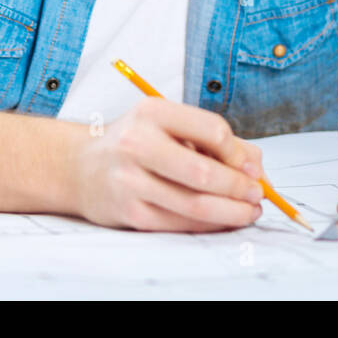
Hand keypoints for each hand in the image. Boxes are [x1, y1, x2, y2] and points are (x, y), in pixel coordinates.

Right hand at [69, 97, 267, 231]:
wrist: (80, 168)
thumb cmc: (135, 143)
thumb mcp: (168, 125)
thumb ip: (213, 140)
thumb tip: (256, 167)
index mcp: (152, 112)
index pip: (213, 131)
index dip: (239, 153)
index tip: (251, 168)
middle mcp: (137, 144)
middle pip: (205, 173)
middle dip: (240, 188)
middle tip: (258, 195)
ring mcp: (130, 181)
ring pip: (196, 205)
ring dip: (233, 212)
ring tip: (249, 211)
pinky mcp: (130, 213)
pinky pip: (181, 224)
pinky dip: (210, 225)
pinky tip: (223, 220)